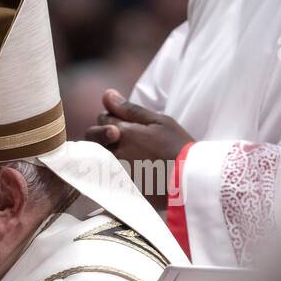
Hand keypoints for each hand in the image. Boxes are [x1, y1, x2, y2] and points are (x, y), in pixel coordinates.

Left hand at [84, 89, 192, 209]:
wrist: (187, 181)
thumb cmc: (176, 147)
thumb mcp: (159, 122)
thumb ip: (130, 109)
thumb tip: (107, 94)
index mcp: (122, 132)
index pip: (103, 118)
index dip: (112, 117)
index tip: (126, 123)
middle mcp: (112, 151)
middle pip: (93, 137)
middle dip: (103, 133)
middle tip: (122, 138)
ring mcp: (111, 171)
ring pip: (95, 154)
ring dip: (106, 150)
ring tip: (128, 154)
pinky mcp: (114, 187)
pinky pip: (101, 174)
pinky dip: (109, 168)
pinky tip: (127, 168)